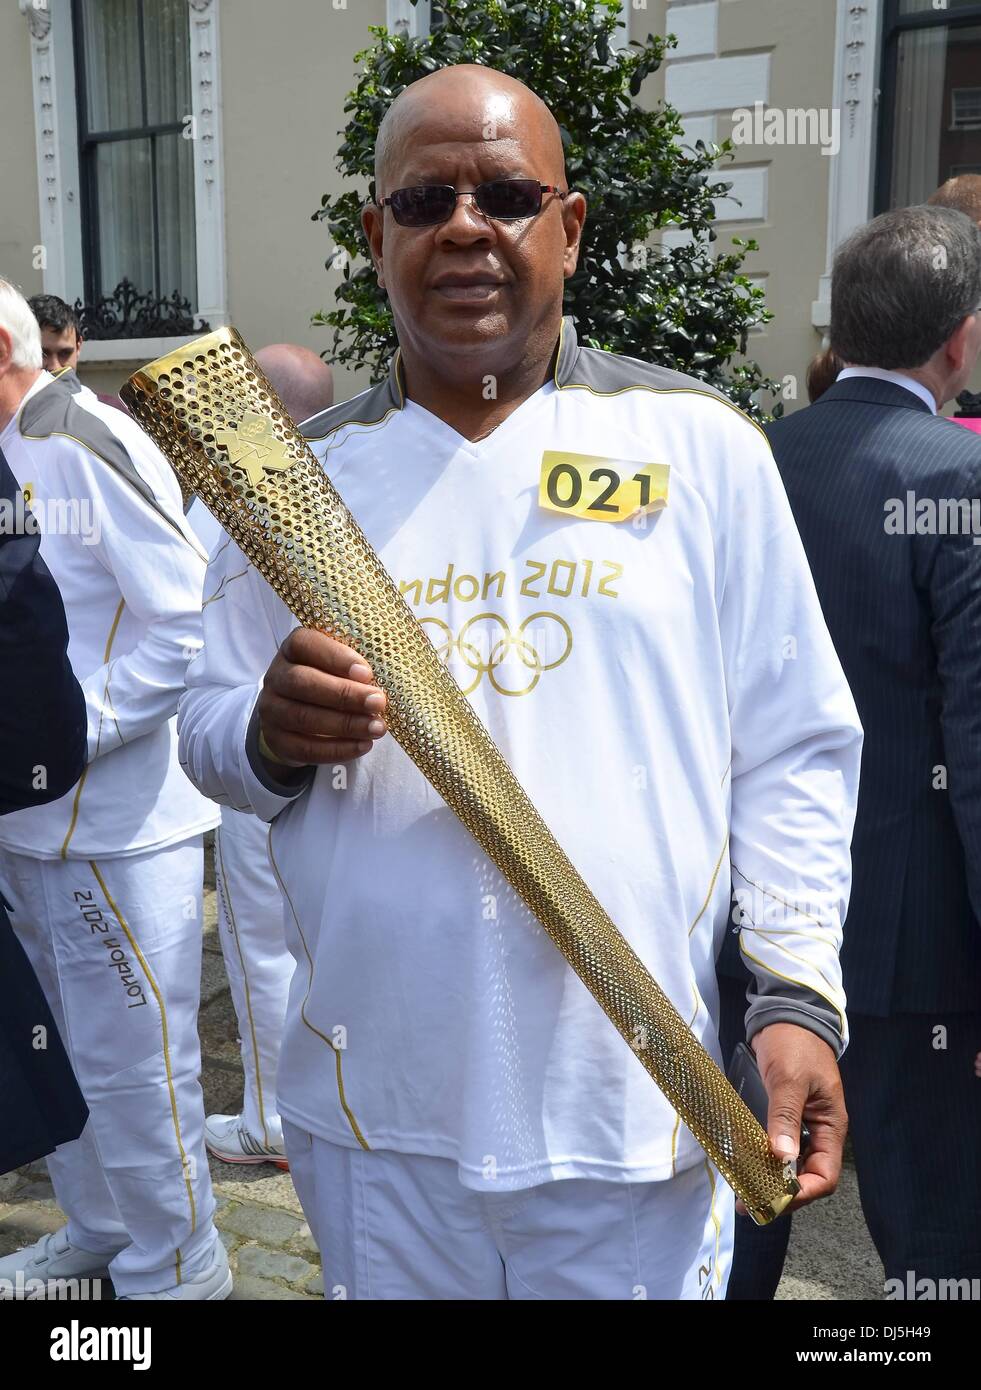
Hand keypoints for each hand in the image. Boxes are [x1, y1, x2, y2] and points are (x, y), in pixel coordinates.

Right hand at [257, 627, 386, 769]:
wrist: (294, 718)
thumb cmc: (327, 682)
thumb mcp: (337, 666)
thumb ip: (354, 667)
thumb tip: (381, 681)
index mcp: (292, 650)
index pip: (305, 644)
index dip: (335, 657)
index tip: (367, 673)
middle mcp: (276, 677)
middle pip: (303, 683)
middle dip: (344, 695)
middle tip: (378, 703)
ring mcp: (271, 709)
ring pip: (303, 717)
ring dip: (345, 725)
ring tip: (376, 728)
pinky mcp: (276, 740)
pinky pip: (304, 748)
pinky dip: (336, 749)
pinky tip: (362, 745)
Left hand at [750, 1021, 847, 1210]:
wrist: (787, 1014)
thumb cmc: (795, 1043)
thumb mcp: (790, 1079)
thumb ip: (786, 1117)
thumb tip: (782, 1158)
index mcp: (831, 1126)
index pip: (824, 1175)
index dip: (802, 1193)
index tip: (773, 1198)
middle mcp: (819, 1131)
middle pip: (806, 1175)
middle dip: (781, 1192)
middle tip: (750, 1200)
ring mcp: (801, 1124)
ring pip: (789, 1163)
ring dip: (769, 1177)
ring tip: (742, 1188)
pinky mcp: (783, 1115)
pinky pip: (776, 1145)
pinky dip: (762, 1156)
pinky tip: (742, 1162)